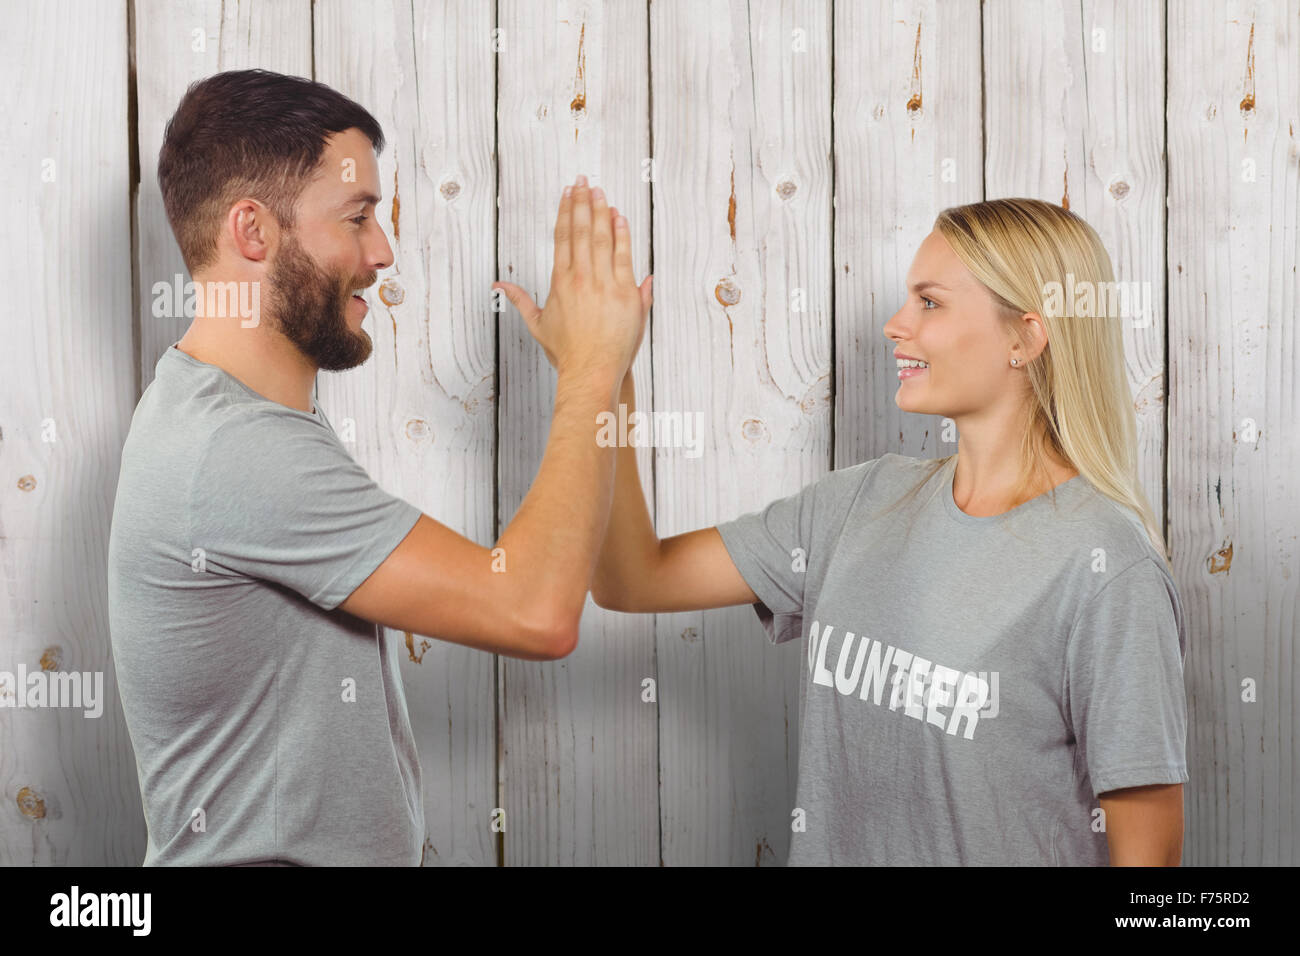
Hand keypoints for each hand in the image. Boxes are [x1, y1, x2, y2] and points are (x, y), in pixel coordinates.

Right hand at [494, 176, 652, 380]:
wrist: (592, 371)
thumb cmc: (567, 352)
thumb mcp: (538, 325)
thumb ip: (520, 300)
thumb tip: (499, 286)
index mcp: (560, 282)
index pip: (563, 238)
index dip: (566, 212)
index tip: (568, 194)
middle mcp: (580, 279)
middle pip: (581, 231)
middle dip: (583, 203)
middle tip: (583, 181)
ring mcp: (603, 284)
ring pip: (602, 239)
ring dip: (602, 212)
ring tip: (601, 192)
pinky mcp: (624, 293)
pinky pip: (624, 257)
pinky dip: (622, 235)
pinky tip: (620, 217)